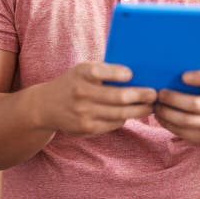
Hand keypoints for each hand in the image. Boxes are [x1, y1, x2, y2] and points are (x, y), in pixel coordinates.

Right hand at [37, 62, 156, 135]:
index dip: (117, 73)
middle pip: (117, 97)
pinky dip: (125, 119)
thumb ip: (103, 70)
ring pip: (119, 113)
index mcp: (81, 73)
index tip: (131, 74)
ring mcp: (83, 113)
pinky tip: (134, 114)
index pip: (100, 72)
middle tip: (154, 94)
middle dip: (139, 95)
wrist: (45, 106)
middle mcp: (81, 93)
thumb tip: (136, 74)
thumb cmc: (72, 82)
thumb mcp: (81, 70)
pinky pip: (112, 124)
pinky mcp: (86, 128)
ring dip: (138, 110)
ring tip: (150, 106)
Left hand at [155, 70, 199, 143]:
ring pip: (186, 121)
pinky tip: (160, 117)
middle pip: (195, 104)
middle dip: (174, 99)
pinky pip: (184, 133)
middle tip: (159, 94)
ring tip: (157, 106)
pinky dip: (168, 124)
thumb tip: (169, 68)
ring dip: (167, 114)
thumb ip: (196, 74)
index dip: (199, 78)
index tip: (183, 76)